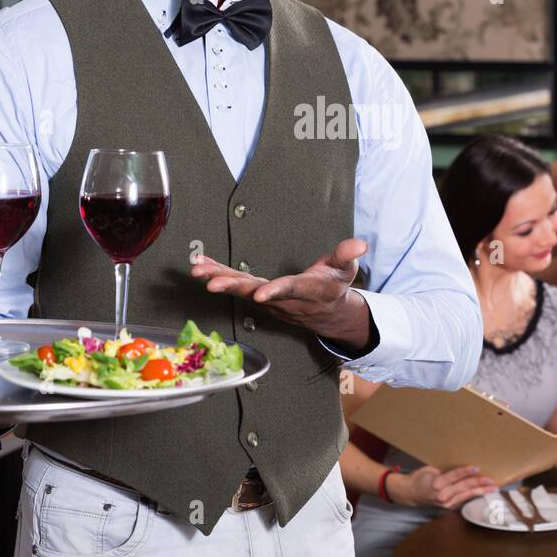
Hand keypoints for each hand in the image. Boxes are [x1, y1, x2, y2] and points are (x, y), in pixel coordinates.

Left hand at [189, 238, 369, 347]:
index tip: (258, 295)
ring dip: (218, 280)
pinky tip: (200, 265)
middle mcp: (284, 299)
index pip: (290, 291)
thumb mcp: (346, 270)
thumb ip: (347, 255)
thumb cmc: (334, 286)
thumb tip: (359, 243)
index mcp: (307, 291)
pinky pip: (236, 284)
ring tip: (198, 271)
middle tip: (211, 283)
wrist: (326, 312)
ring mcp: (269, 299)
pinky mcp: (258, 295)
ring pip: (241, 289)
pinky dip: (217, 274)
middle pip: (256, 293)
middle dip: (233, 287)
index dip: (275, 292)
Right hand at [392, 465, 497, 508]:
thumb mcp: (431, 469)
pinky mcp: (449, 507)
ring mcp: (446, 503)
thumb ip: (445, 469)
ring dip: (480, 491)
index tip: (476, 467)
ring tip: (492, 487)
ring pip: (466, 495)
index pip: (453, 476)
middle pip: (463, 487)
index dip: (464, 472)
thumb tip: (462, 464)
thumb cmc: (421, 477)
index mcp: (435, 483)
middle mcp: (441, 495)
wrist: (411, 492)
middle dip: (478, 483)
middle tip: (491, 480)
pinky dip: (474, 495)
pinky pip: (464, 500)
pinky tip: (483, 492)